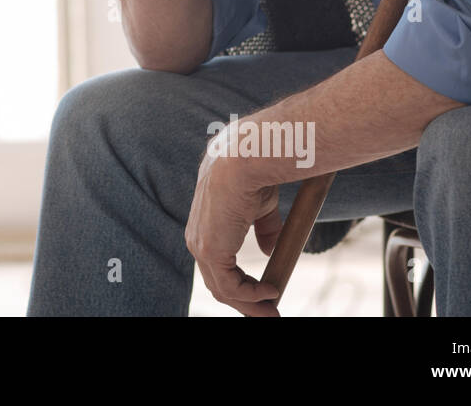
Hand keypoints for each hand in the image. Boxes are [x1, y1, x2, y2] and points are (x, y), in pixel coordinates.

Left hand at [185, 130, 282, 316]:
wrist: (247, 159)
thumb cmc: (255, 174)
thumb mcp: (261, 205)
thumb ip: (263, 228)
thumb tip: (269, 251)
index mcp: (206, 226)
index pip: (218, 264)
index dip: (241, 282)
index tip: (265, 293)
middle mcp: (198, 238)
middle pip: (218, 281)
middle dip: (245, 302)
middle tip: (270, 313)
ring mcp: (201, 246)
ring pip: (223, 289)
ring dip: (249, 305)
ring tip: (272, 312)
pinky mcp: (211, 251)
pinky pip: (230, 287)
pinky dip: (251, 296)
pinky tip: (270, 292)